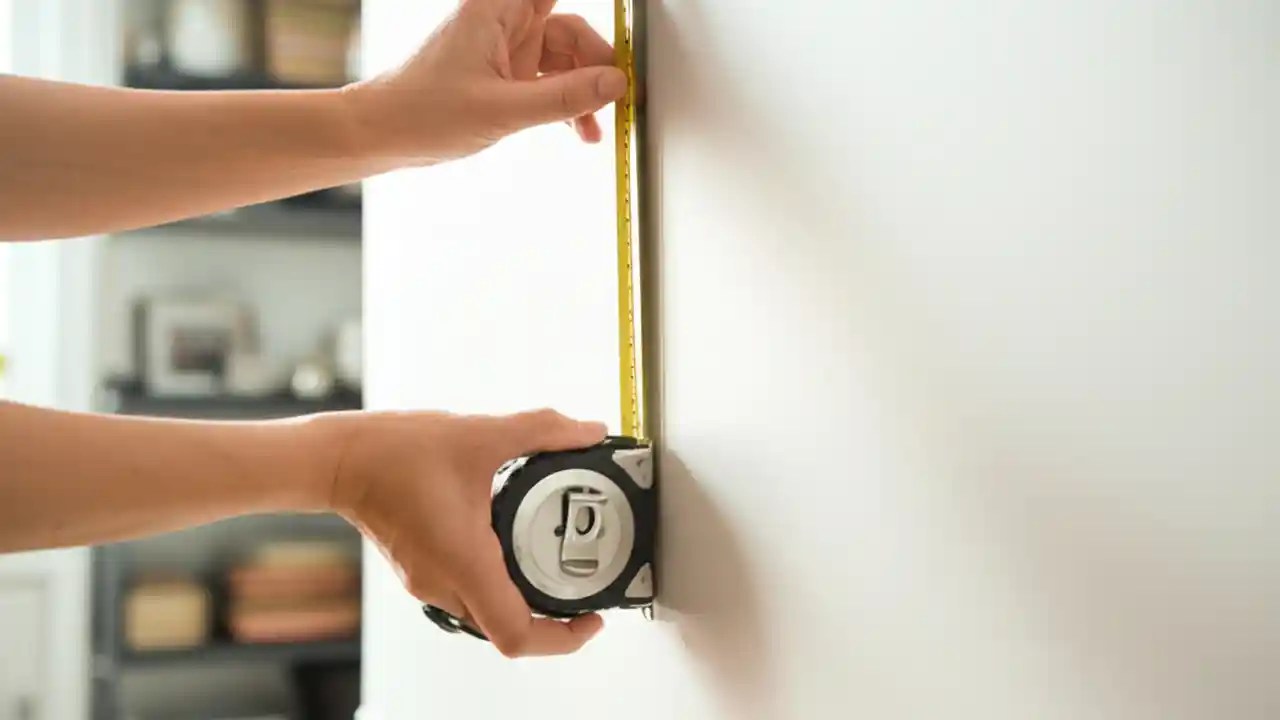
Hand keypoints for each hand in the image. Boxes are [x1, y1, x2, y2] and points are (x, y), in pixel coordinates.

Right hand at [321, 408, 608, 656]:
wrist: (337, 459)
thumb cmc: (393, 453)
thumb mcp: (481, 434)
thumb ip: (541, 430)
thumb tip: (586, 431)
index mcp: (464, 562)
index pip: (517, 635)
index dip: (563, 637)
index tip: (590, 616)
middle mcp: (445, 584)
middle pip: (507, 632)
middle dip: (553, 621)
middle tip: (583, 591)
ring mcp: (429, 583)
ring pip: (486, 617)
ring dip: (524, 603)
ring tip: (555, 570)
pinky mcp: (421, 572)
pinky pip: (468, 596)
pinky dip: (499, 585)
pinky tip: (514, 549)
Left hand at [345, 0, 626, 164]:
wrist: (381, 135)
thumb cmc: (420, 111)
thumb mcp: (502, 110)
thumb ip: (563, 98)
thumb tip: (613, 84)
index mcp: (496, 10)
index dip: (596, 8)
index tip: (626, 21)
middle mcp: (503, 24)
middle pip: (571, 30)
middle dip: (596, 63)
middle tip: (616, 95)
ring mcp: (505, 52)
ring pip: (564, 60)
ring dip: (584, 92)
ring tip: (596, 124)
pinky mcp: (504, 77)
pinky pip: (549, 83)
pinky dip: (566, 104)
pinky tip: (579, 129)